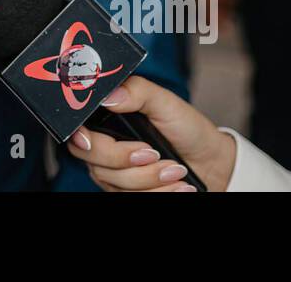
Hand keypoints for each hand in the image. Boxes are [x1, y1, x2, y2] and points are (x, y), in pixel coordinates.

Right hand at [65, 77, 236, 191]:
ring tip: (177, 170)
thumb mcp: (165, 101)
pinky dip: (159, 193)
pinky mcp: (130, 193)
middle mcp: (106, 150)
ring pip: (116, 185)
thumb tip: (110, 95)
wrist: (212, 161)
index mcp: (108, 123)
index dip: (86, 140)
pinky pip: (132, 198)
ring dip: (151, 179)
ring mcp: (116, 175)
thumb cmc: (187, 128)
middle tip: (155, 153)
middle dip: (129, 162)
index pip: (79, 135)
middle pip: (95, 163)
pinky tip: (177, 185)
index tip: (97, 141)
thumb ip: (137, 91)